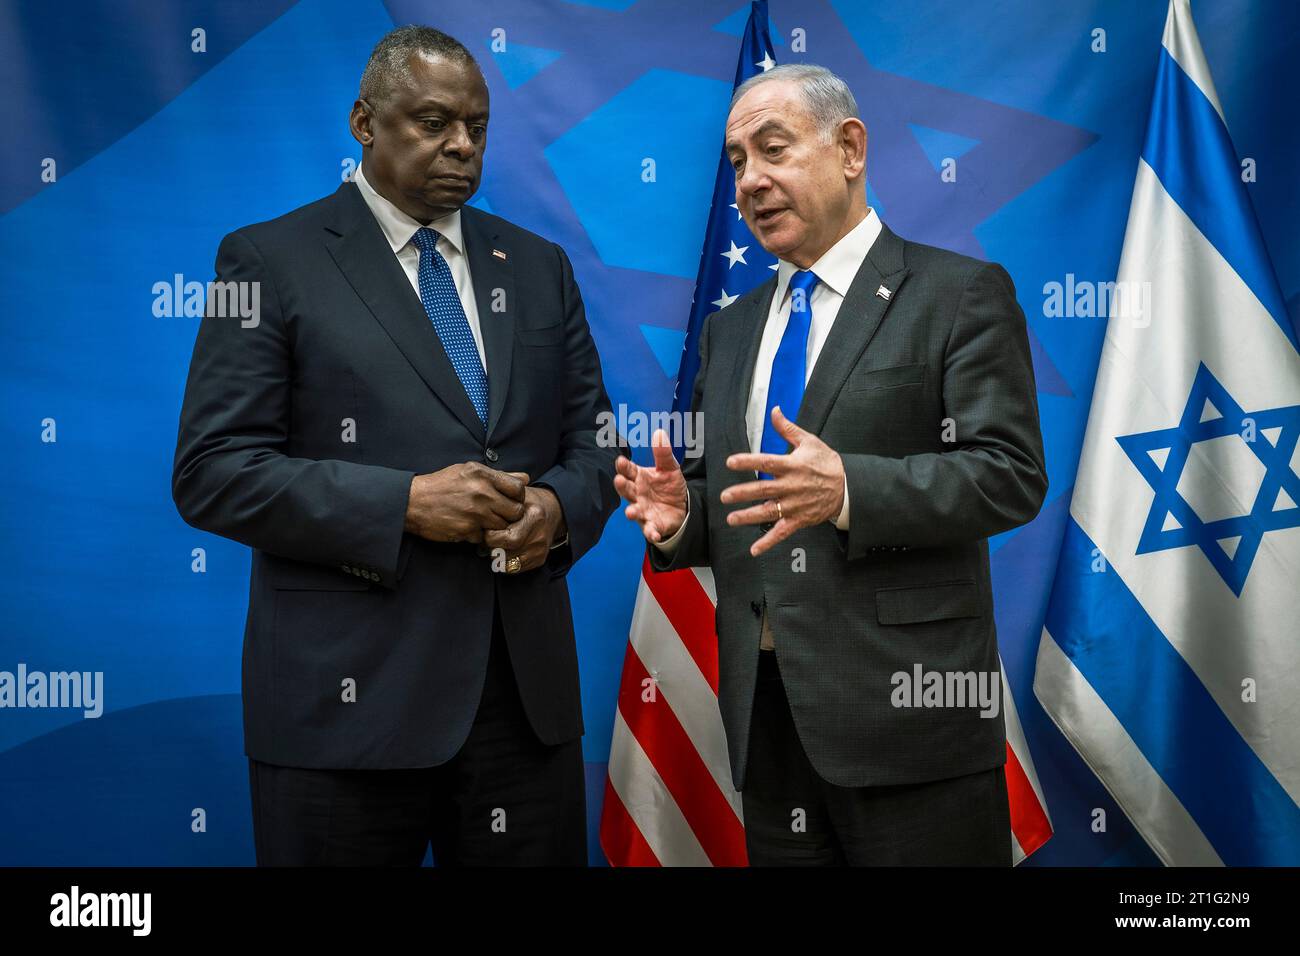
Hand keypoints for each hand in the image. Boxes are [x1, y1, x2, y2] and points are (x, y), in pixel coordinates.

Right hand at [404, 463, 528, 543]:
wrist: (413, 502)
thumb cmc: (442, 484)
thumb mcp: (468, 471)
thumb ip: (499, 475)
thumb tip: (526, 478)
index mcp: (482, 474)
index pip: (519, 488)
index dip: (518, 496)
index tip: (510, 499)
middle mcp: (481, 493)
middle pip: (515, 511)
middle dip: (510, 514)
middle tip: (500, 514)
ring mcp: (475, 513)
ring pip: (503, 526)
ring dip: (496, 527)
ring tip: (484, 521)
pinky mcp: (467, 530)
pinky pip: (485, 537)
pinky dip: (480, 535)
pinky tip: (470, 528)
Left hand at [482, 485, 564, 572]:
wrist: (553, 510)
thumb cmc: (528, 503)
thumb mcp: (515, 497)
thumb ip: (498, 506)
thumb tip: (479, 523)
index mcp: (534, 518)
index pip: (508, 538)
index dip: (491, 536)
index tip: (487, 529)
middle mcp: (539, 537)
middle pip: (507, 553)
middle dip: (491, 547)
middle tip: (486, 539)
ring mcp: (540, 550)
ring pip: (508, 564)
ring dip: (496, 556)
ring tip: (494, 543)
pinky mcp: (539, 560)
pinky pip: (513, 569)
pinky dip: (504, 562)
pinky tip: (503, 550)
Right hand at [613, 429, 687, 544]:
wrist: (681, 507)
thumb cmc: (669, 485)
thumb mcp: (669, 468)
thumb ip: (663, 453)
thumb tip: (659, 432)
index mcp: (639, 477)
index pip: (628, 470)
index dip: (623, 466)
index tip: (620, 461)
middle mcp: (637, 494)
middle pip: (627, 490)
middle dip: (622, 486)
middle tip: (619, 480)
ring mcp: (643, 510)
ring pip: (634, 510)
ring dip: (631, 512)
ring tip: (630, 512)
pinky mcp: (652, 524)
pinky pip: (650, 529)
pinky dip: (651, 532)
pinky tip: (653, 533)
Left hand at [721, 406, 844, 556]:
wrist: (847, 486)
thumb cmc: (826, 462)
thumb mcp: (809, 441)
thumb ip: (787, 428)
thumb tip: (775, 410)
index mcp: (792, 465)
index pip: (766, 462)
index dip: (748, 462)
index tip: (731, 462)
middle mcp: (791, 486)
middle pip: (763, 490)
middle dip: (742, 493)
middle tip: (725, 496)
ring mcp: (794, 505)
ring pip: (769, 512)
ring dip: (749, 516)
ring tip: (731, 519)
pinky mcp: (798, 520)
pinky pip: (781, 532)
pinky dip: (768, 542)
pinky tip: (754, 550)